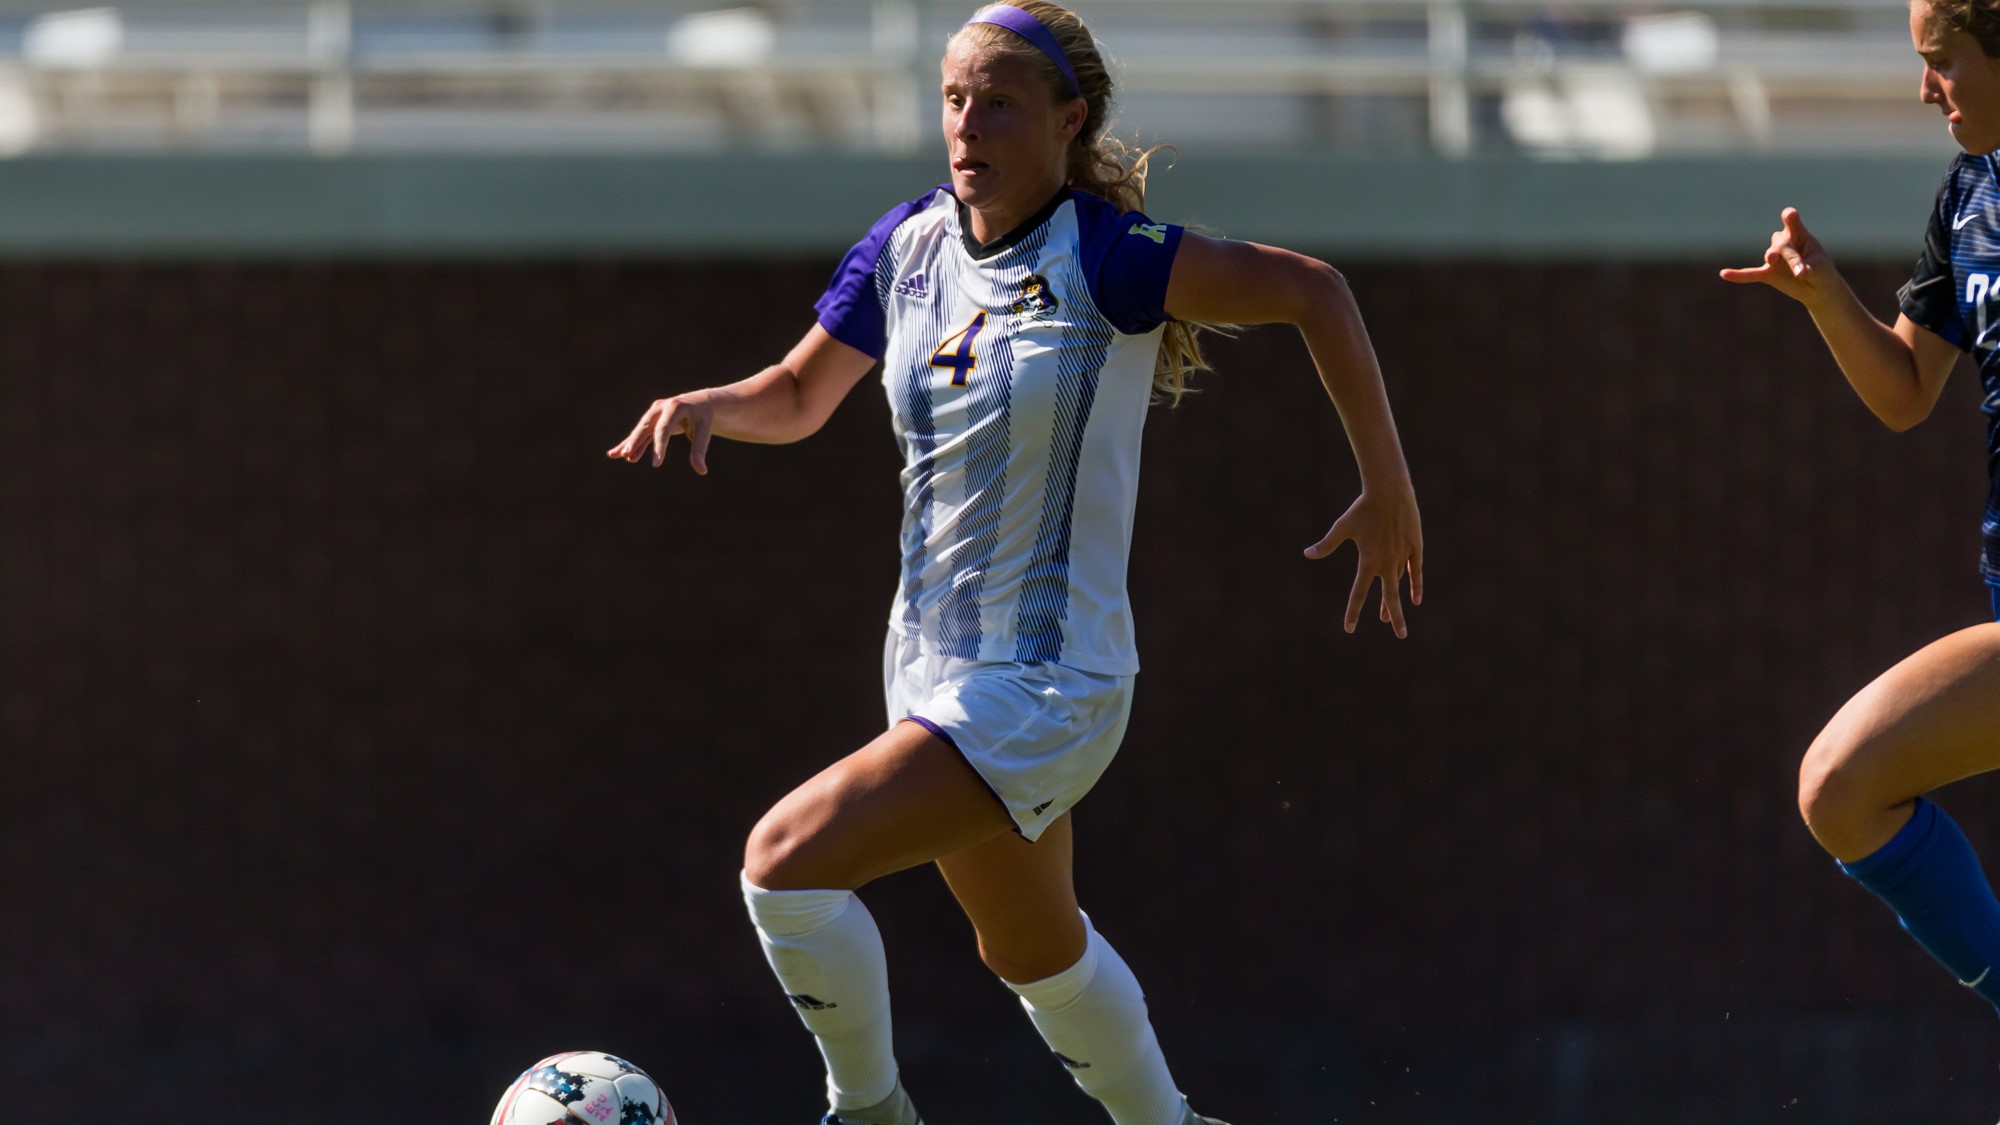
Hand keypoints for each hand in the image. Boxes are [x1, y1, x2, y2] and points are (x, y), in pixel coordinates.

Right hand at [606, 394, 715, 473]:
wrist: (700, 402)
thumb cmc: (703, 417)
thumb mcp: (704, 431)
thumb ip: (699, 449)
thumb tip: (702, 471)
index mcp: (675, 407)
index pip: (664, 428)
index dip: (659, 446)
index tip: (656, 464)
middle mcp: (661, 407)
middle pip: (646, 426)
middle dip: (635, 441)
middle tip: (627, 454)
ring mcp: (654, 412)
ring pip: (640, 430)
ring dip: (629, 443)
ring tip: (616, 455)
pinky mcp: (652, 420)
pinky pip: (641, 433)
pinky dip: (633, 443)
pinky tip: (620, 454)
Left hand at [1304, 483, 1422, 637]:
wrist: (1388, 490)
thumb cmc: (1362, 508)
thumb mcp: (1342, 527)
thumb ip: (1326, 544)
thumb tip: (1307, 554)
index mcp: (1368, 560)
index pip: (1359, 593)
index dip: (1353, 612)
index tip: (1349, 629)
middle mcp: (1387, 562)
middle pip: (1391, 597)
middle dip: (1395, 617)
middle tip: (1399, 635)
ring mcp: (1403, 555)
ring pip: (1400, 584)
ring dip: (1396, 602)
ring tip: (1390, 619)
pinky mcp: (1415, 546)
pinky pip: (1416, 571)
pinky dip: (1416, 585)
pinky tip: (1415, 598)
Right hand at [1719, 207, 1834, 303]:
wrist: (1817, 288)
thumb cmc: (1822, 272)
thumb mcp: (1820, 267)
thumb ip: (1809, 267)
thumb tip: (1799, 273)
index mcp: (1800, 235)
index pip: (1792, 222)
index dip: (1789, 219)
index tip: (1789, 216)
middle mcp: (1784, 243)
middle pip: (1781, 242)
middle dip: (1791, 256)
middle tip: (1802, 271)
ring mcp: (1774, 258)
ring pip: (1770, 255)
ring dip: (1776, 262)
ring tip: (1793, 273)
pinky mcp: (1767, 273)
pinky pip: (1750, 273)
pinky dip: (1738, 275)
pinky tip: (1724, 274)